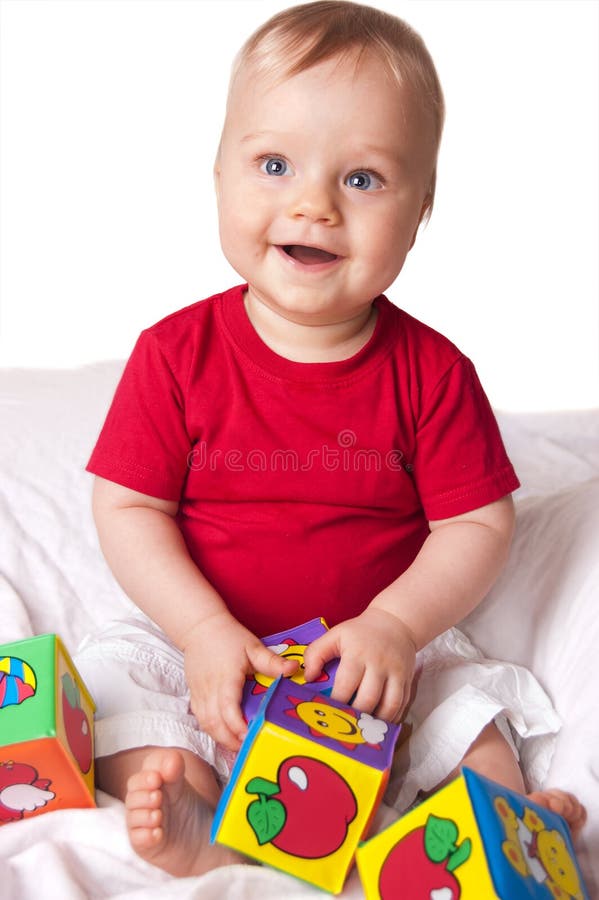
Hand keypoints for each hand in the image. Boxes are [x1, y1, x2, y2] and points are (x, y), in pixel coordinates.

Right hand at [182, 611, 297, 750]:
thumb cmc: (228, 637)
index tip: (250, 736)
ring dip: (221, 738)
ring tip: (240, 745)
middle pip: (215, 723)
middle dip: (230, 741)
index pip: (228, 708)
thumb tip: (294, 670)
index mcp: (226, 678)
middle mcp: (210, 689)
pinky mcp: (194, 695)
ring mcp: (199, 693)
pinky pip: (201, 719)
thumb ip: (272, 662)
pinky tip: (226, 735)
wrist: (199, 627)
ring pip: (206, 724)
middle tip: (249, 747)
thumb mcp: (253, 646)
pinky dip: (213, 731)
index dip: (237, 726)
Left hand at [302, 608, 416, 722]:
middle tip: (344, 729)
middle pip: (368, 699)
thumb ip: (316, 654)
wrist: (395, 623)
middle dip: (356, 717)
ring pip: (389, 706)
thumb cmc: (361, 632)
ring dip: (376, 722)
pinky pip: (402, 705)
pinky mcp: (408, 680)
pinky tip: (379, 725)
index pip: (346, 685)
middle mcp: (379, 664)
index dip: (336, 704)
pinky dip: (391, 719)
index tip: (328, 716)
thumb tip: (309, 678)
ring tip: (363, 731)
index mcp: (358, 653)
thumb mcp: (335, 635)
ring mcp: (396, 673)